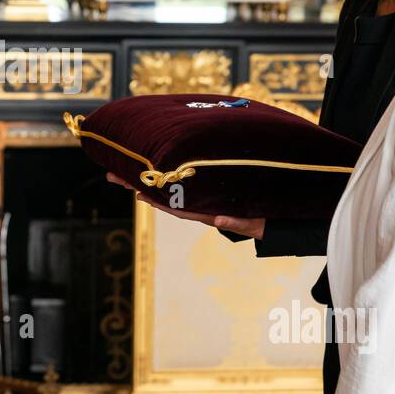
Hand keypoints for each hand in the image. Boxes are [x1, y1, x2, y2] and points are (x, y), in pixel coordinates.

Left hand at [104, 172, 264, 238]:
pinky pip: (186, 185)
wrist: (281, 223)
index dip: (157, 201)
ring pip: (172, 190)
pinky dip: (170, 178)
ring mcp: (206, 199)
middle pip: (166, 196)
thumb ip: (237, 223)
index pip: (178, 207)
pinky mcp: (213, 192)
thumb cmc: (268, 223)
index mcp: (210, 212)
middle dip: (140, 186)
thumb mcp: (254, 223)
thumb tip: (219, 220)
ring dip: (149, 180)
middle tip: (113, 176)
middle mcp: (202, 206)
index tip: (136, 194)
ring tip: (125, 171)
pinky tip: (155, 170)